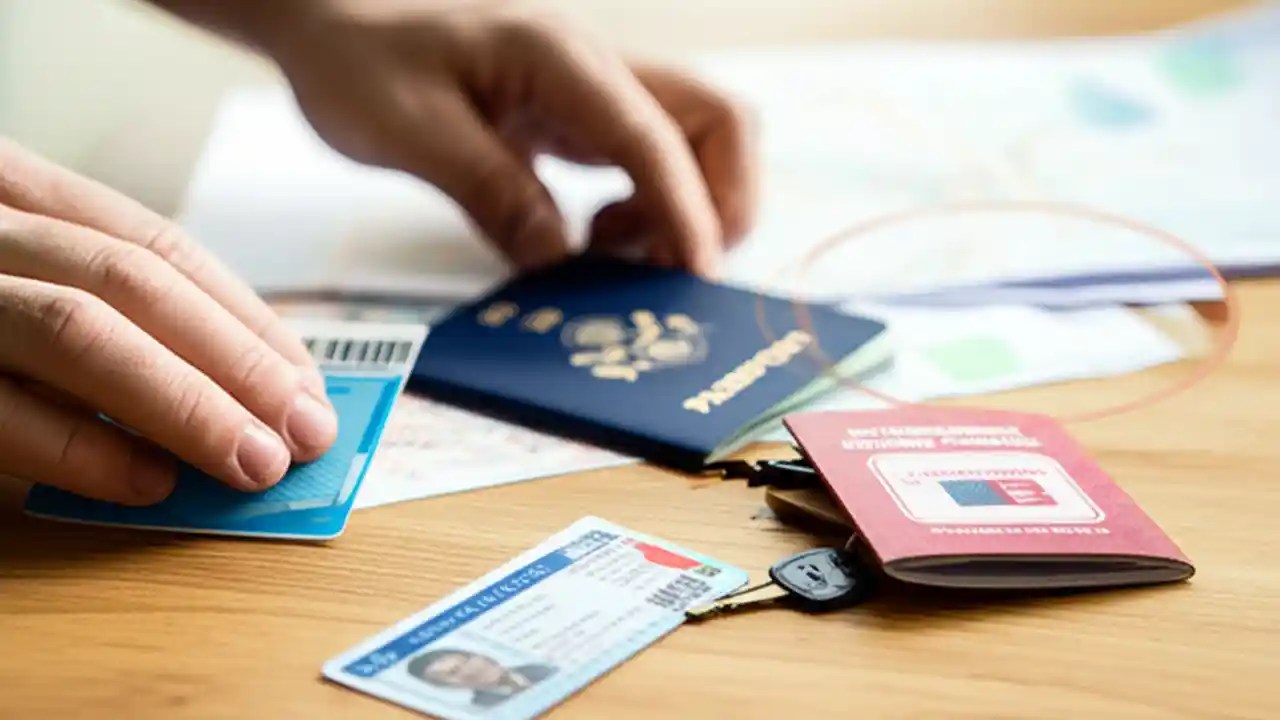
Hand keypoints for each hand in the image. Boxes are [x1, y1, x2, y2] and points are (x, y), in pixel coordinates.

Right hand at [0, 139, 337, 504]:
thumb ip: (104, 313)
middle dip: (234, 363)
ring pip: (74, 328)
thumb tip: (236, 391)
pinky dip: (76, 447)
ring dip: (182, 402)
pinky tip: (147, 481)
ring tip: (252, 464)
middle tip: (306, 437)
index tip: (310, 384)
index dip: (244, 318)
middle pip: (132, 282)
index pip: (159, 246)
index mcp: (14, 192)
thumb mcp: (19, 274)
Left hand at [258, 0, 757, 274]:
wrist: (335, 29)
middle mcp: (596, 69)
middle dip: (721, 200)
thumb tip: (560, 262)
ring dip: (685, 209)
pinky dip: (648, 210)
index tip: (693, 275)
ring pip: (696, 143)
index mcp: (558, 59)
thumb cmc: (360, 65)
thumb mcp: (411, 133)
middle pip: (717, 121)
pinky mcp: (583, 120)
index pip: (652, 135)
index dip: (684, 208)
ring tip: (617, 256)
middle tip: (672, 270)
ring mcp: (596, 93)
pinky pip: (650, 165)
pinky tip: (592, 238)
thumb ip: (491, 193)